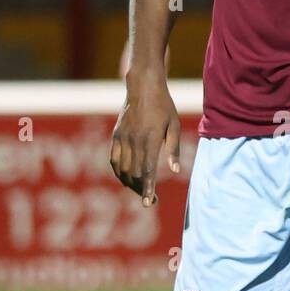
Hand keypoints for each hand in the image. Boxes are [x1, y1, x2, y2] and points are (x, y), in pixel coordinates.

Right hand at [110, 78, 180, 205]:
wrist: (143, 87)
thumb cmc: (164, 107)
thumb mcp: (174, 126)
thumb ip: (173, 149)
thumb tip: (175, 171)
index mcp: (150, 139)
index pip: (148, 170)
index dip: (148, 189)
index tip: (149, 203)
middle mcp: (134, 140)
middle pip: (134, 174)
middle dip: (141, 190)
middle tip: (151, 199)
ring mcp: (122, 138)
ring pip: (122, 169)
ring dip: (130, 184)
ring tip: (140, 190)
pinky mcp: (116, 136)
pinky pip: (114, 160)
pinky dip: (119, 172)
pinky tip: (127, 179)